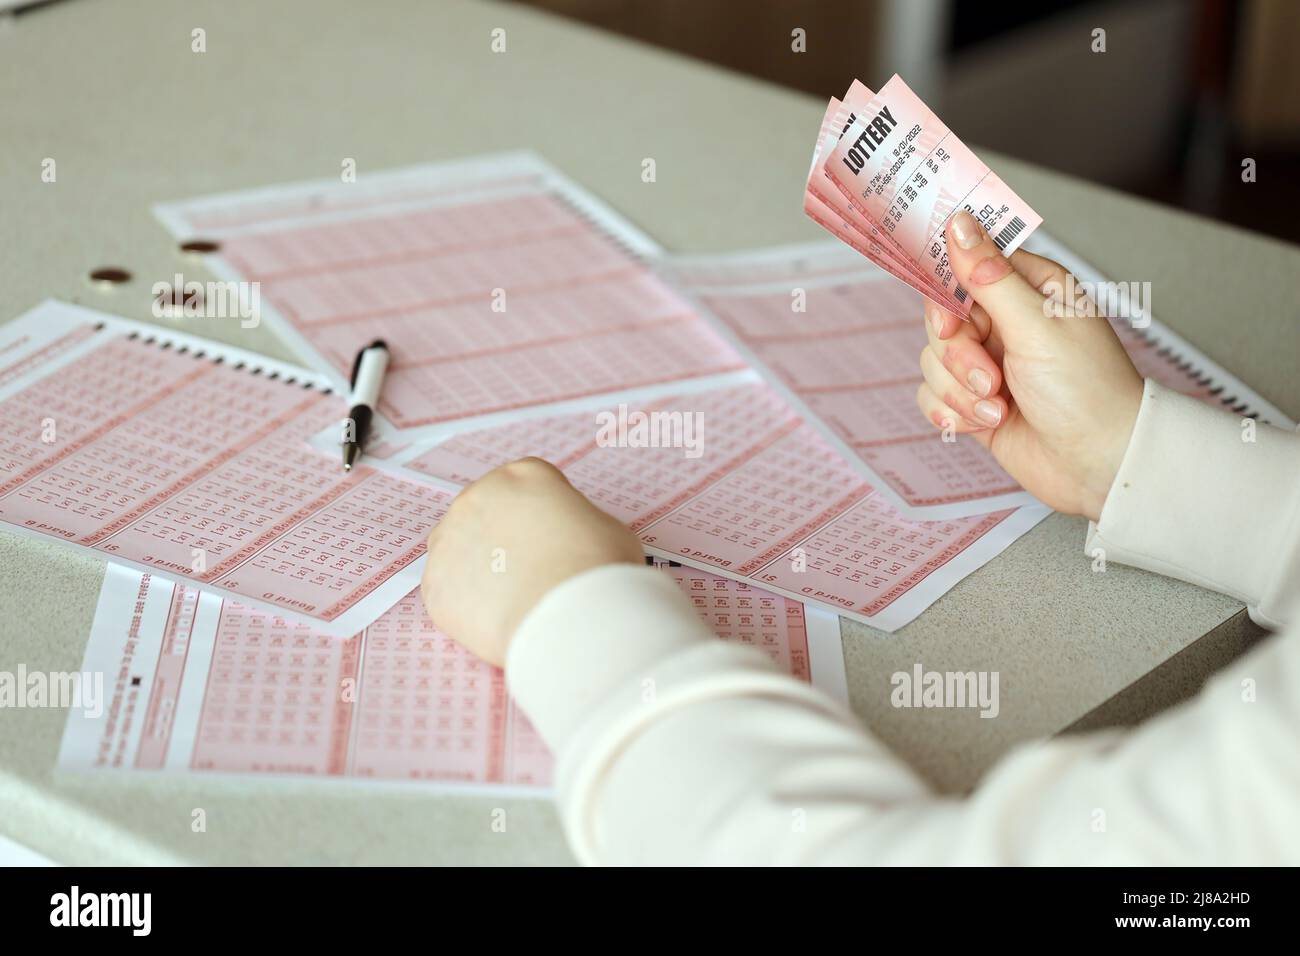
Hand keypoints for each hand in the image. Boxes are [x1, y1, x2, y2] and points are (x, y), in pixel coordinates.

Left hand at [420, 457, 644, 666]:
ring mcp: (449, 540)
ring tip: (512, 598)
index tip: (551, 537)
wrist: (573, 617)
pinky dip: (467, 606)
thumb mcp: (604, 527)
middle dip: (503, 539)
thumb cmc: (597, 569)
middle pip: (484, 514)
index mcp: (522, 475)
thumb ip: (574, 524)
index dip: (540, 514)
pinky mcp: (434, 585)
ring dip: (479, 568)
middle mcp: (477, 497)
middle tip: (529, 570)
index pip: (525, 486)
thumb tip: (567, 539)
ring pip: (458, 551)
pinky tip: (496, 618)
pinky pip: (448, 592)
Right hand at [916, 210, 1143, 521]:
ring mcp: (989, 363)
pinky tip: (983, 424)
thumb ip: (988, 276)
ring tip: (998, 407)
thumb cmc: (1087, 390)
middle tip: (989, 377)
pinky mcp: (975, 402)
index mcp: (1029, 288)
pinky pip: (933, 396)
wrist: (1100, 464)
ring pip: (934, 360)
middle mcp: (1007, 322)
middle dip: (958, 356)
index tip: (952, 322)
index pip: (966, 267)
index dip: (948, 295)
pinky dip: (953, 413)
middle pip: (942, 319)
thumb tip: (960, 223)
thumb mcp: (1035, 325)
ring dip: (959, 391)